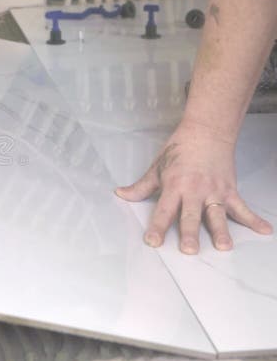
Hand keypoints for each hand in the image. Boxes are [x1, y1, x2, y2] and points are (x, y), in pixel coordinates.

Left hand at [115, 122, 272, 253]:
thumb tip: (121, 194)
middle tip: (189, 250)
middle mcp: (194, 191)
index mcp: (174, 186)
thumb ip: (141, 186)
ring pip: (217, 214)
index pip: (163, 211)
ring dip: (221, 231)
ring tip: (224, 247)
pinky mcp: (230, 190)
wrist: (206, 132)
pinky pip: (242, 207)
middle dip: (189, 233)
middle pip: (191, 216)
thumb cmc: (179, 150)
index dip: (157, 227)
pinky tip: (265, 230)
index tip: (153, 242)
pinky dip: (254, 219)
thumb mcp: (156, 167)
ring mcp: (214, 191)